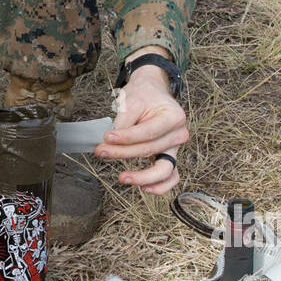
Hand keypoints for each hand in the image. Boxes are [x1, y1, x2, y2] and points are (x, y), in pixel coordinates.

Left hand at [94, 64, 188, 195]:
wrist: (152, 92)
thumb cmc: (143, 96)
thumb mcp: (132, 101)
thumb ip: (123, 122)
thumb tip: (110, 142)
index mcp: (174, 117)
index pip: (148, 132)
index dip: (126, 138)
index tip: (106, 138)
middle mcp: (179, 134)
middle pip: (150, 150)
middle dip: (122, 153)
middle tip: (101, 151)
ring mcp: (175, 148)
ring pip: (163, 169)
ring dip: (142, 177)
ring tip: (122, 178)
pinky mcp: (169, 157)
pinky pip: (170, 177)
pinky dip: (160, 186)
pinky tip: (143, 188)